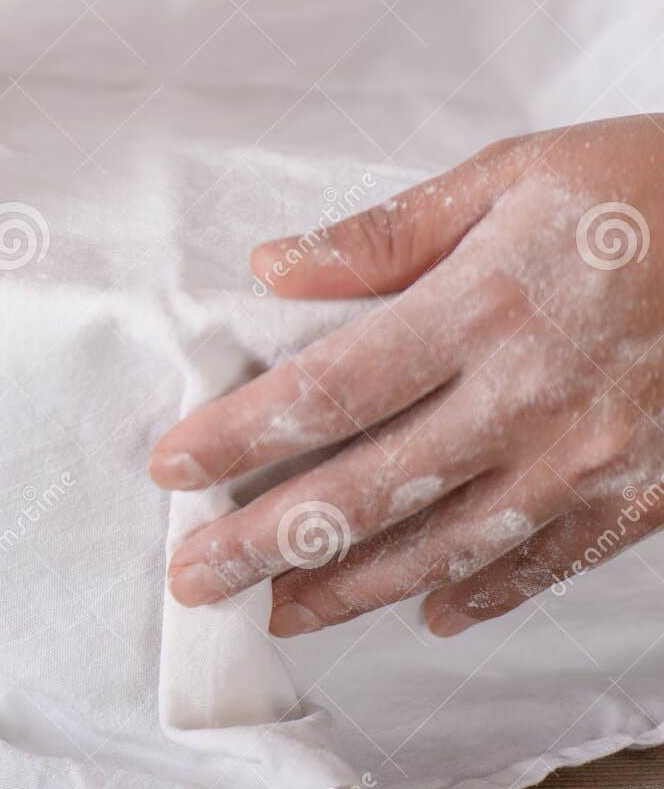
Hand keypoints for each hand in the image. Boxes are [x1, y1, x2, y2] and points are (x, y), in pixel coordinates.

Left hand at [150, 115, 663, 637]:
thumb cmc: (643, 189)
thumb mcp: (511, 175)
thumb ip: (384, 235)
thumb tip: (272, 269)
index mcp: (481, 309)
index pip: (326, 391)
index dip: (239, 437)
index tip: (172, 468)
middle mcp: (527, 400)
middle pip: (366, 492)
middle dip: (267, 543)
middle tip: (194, 578)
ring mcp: (587, 460)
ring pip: (444, 548)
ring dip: (351, 588)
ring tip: (279, 614)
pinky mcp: (641, 495)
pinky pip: (545, 564)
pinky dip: (481, 594)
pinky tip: (426, 611)